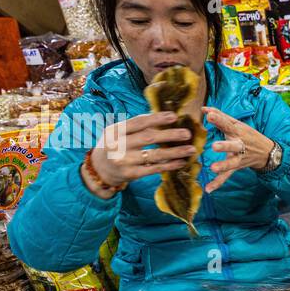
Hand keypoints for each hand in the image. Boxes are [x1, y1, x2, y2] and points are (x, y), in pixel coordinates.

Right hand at [82, 111, 197, 197]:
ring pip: (154, 155)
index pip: (138, 122)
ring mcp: (124, 161)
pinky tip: (181, 162)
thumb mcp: (117, 132)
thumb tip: (161, 116)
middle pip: (148, 138)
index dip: (156, 119)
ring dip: (175, 152)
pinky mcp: (131, 174)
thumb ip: (135, 125)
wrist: (98, 169)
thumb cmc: (113, 145)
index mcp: (115, 131)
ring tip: (191, 149)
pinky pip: (154, 169)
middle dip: (170, 135)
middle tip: (187, 134)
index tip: (174, 116)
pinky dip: (169, 166)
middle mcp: (118, 145)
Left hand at [202, 107, 275, 192]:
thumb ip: (220, 116)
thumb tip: (203, 108)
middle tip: (214, 146)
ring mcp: (239, 158)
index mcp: (238, 132)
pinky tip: (208, 189)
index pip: (228, 124)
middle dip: (224, 146)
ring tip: (213, 169)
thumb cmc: (248, 135)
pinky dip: (218, 183)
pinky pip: (227, 176)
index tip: (210, 115)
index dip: (219, 120)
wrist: (267, 152)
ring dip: (223, 166)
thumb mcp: (237, 124)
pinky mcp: (237, 167)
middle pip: (233, 146)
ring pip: (231, 163)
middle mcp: (240, 145)